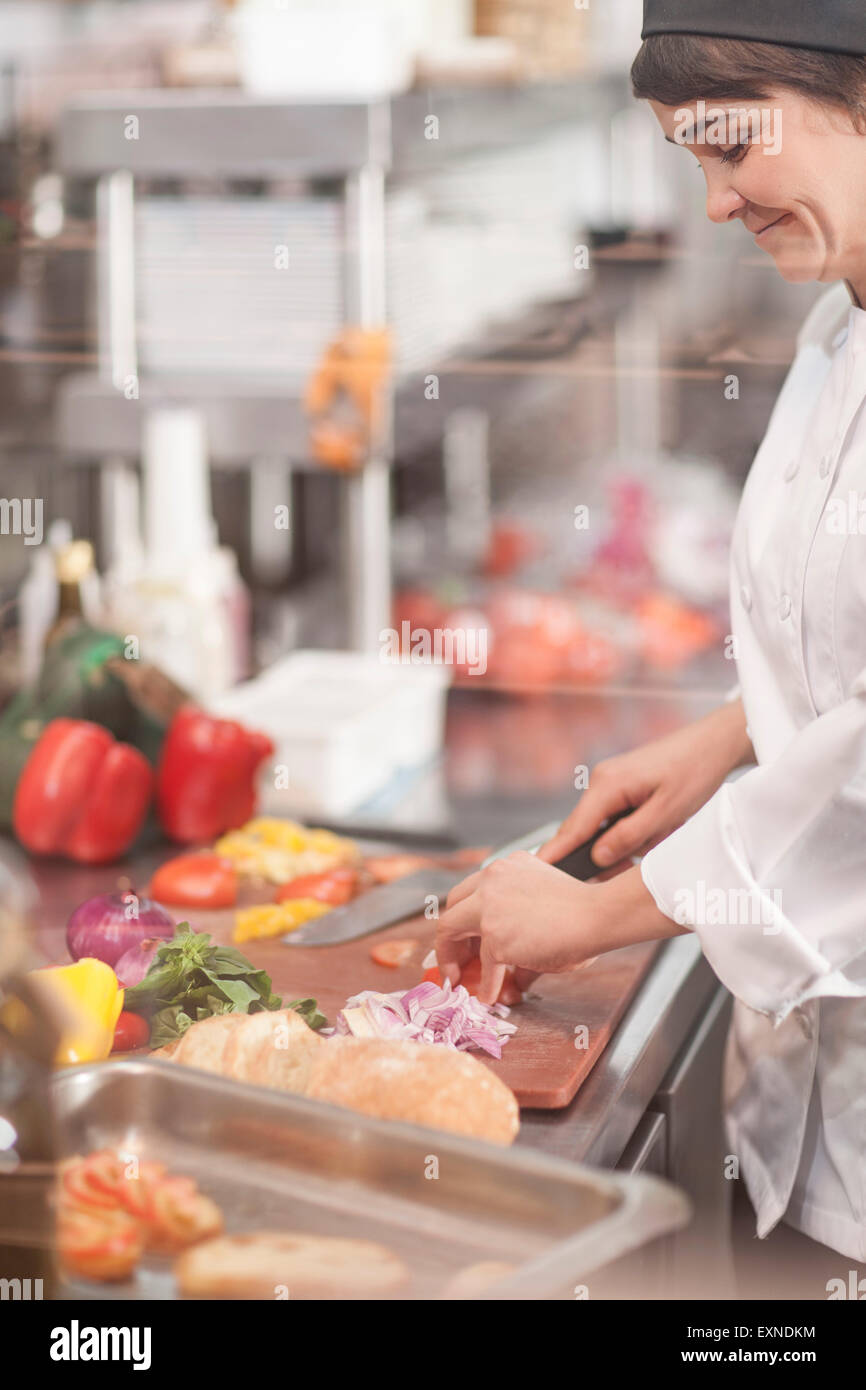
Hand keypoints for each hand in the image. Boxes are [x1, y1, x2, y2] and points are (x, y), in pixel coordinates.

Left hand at [434, 853, 682, 1003]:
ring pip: (452, 929)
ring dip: (456, 958)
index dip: (466, 917)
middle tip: (459, 958)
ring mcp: (489, 905)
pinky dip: (486, 983)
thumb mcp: (543, 908)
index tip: (467, 938)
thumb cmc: (583, 911)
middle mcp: (493, 879)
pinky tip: (489, 994)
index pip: (473, 890)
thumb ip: (521, 930)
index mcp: (508, 866)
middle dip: (452, 935)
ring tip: (461, 978)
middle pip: (454, 905)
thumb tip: (513, 974)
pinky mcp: (494, 934)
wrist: (597, 916)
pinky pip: (484, 964)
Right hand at [537, 699, 752, 871]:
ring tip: (646, 854)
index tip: (536, 873)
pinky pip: (613, 818)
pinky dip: (625, 834)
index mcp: (607, 784)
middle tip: (612, 880)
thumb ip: (629, 836)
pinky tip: (649, 838)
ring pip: (600, 827)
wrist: (712, 744)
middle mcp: (601, 781)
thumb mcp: (665, 813)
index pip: (572, 828)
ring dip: (617, 846)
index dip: (554, 854)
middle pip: (582, 830)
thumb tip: (597, 857)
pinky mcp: (621, 786)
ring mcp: (609, 782)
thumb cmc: (694, 772)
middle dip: (594, 858)